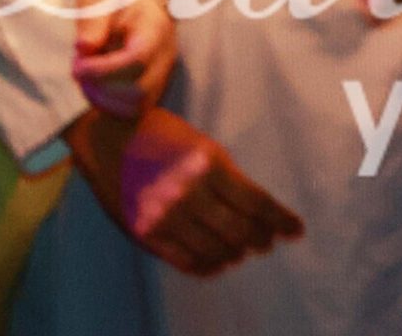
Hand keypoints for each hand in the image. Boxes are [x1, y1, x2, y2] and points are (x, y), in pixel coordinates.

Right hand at [68, 106, 303, 275]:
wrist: (107, 137)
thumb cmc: (161, 135)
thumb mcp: (203, 145)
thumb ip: (227, 176)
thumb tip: (255, 209)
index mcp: (208, 164)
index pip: (256, 202)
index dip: (280, 219)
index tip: (295, 229)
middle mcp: (188, 193)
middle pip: (239, 229)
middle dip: (260, 239)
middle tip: (268, 242)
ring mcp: (164, 216)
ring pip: (214, 249)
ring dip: (234, 253)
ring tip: (242, 252)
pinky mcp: (144, 231)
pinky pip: (183, 259)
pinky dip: (205, 266)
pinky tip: (216, 264)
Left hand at [73, 0, 177, 118]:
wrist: (124, 0)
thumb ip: (92, 22)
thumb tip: (85, 48)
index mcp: (156, 28)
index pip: (138, 60)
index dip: (104, 70)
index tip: (77, 65)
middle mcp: (166, 54)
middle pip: (139, 89)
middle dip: (101, 87)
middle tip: (78, 70)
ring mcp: (163, 74)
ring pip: (136, 106)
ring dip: (103, 100)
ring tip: (85, 78)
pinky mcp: (153, 89)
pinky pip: (133, 111)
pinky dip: (109, 106)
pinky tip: (94, 88)